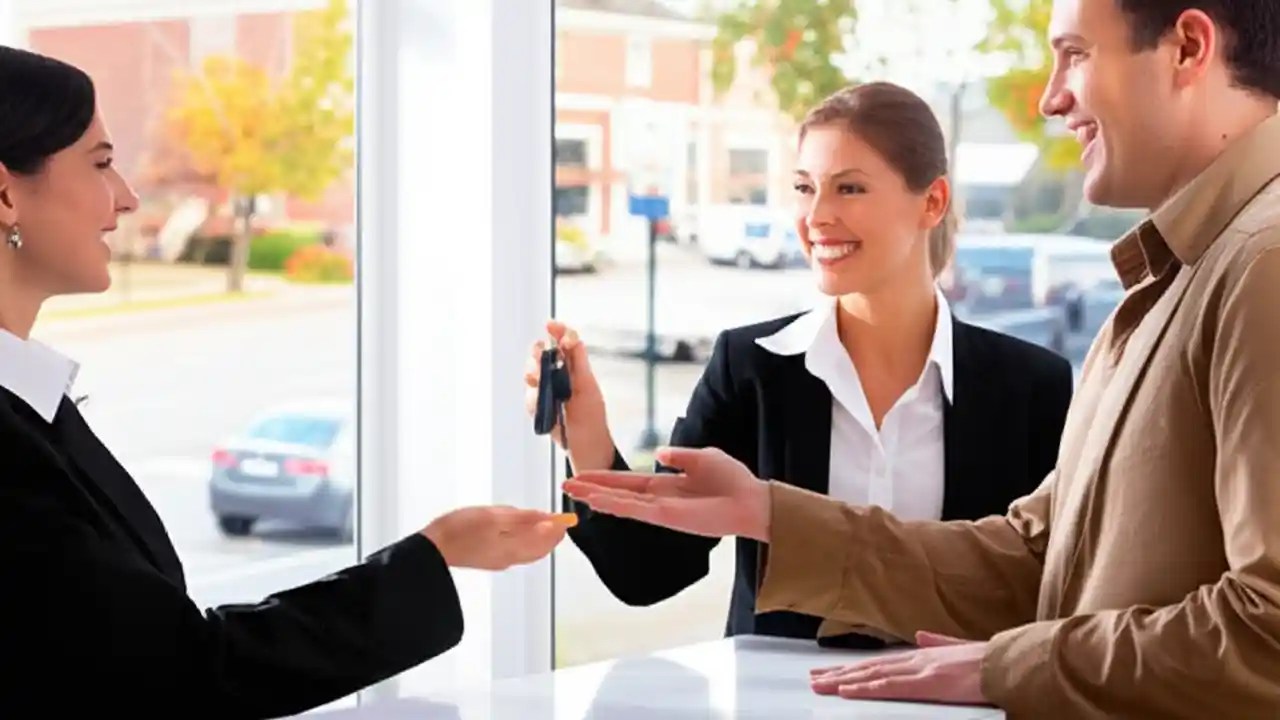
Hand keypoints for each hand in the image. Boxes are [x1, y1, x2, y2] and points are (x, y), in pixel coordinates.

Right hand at [421, 506, 574, 569]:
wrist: (432, 550)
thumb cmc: (460, 530)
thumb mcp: (494, 516)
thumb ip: (523, 519)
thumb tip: (549, 520)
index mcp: (514, 548)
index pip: (546, 541)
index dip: (558, 529)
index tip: (565, 518)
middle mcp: (510, 558)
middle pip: (540, 549)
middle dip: (551, 535)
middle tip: (557, 520)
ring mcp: (500, 560)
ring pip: (529, 552)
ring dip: (540, 539)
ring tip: (543, 523)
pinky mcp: (490, 559)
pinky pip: (517, 552)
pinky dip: (527, 542)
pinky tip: (521, 531)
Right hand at [523, 320, 615, 471]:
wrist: (584, 444)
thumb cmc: (591, 415)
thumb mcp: (587, 386)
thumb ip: (578, 362)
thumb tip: (571, 338)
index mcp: (574, 365)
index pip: (564, 341)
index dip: (557, 331)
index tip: (550, 326)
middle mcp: (558, 374)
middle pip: (541, 352)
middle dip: (537, 351)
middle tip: (540, 354)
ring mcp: (546, 389)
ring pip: (531, 371)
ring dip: (532, 373)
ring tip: (538, 380)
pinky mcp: (538, 404)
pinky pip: (529, 396)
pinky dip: (534, 399)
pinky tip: (543, 406)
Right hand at [562, 446, 770, 540]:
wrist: (751, 499)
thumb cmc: (732, 480)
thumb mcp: (702, 458)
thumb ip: (679, 455)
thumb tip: (659, 452)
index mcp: (666, 485)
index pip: (628, 481)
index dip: (605, 478)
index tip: (582, 475)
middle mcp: (659, 499)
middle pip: (618, 493)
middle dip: (592, 489)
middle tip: (565, 485)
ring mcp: (661, 510)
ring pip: (621, 503)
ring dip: (596, 497)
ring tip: (572, 492)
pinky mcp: (667, 517)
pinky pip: (636, 510)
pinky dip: (616, 505)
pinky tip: (597, 501)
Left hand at [809, 631, 988, 704]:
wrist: (1008, 662)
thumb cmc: (989, 660)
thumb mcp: (959, 648)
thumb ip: (938, 642)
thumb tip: (921, 635)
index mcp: (922, 655)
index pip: (879, 663)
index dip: (853, 667)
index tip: (832, 671)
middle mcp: (915, 660)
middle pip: (869, 668)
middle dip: (839, 674)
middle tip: (813, 678)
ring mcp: (920, 670)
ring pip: (872, 676)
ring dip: (843, 680)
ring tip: (820, 683)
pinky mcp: (927, 683)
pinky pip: (889, 687)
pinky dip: (866, 688)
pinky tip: (847, 689)